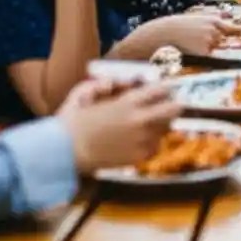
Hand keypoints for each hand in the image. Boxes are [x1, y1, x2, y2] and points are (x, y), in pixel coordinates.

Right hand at [58, 83, 179, 171]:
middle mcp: (140, 121)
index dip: (166, 86)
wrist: (66, 152)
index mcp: (128, 103)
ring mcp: (142, 141)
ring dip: (160, 123)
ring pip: (166, 128)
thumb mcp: (86, 91)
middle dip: (173, 104)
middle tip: (167, 103)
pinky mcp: (139, 157)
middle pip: (174, 109)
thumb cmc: (73, 121)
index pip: (163, 90)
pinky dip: (150, 141)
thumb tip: (123, 82)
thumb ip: (108, 83)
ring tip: (146, 121)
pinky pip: (155, 145)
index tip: (166, 87)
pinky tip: (137, 138)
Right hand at [146, 13, 236, 55]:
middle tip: (197, 37)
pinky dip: (200, 52)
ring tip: (192, 40)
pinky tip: (191, 46)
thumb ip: (213, 22)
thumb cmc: (181, 24)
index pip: (232, 28)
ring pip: (213, 47)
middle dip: (214, 40)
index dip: (238, 32)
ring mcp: (210, 40)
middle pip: (221, 40)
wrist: (167, 31)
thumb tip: (227, 22)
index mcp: (214, 20)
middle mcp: (215, 30)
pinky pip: (207, 54)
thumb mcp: (199, 18)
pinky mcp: (205, 50)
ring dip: (206, 46)